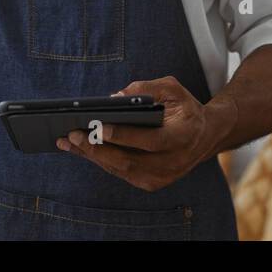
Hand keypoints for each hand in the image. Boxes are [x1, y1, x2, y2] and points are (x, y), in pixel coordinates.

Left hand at [56, 76, 233, 191]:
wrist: (204, 136)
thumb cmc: (184, 108)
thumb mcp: (172, 89)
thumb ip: (147, 88)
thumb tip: (114, 97)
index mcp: (184, 136)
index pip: (152, 141)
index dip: (125, 135)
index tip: (98, 126)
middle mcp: (175, 162)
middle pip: (130, 161)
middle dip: (98, 148)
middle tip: (73, 134)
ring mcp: (163, 177)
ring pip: (122, 170)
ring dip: (92, 156)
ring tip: (67, 141)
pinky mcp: (152, 183)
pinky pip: (121, 172)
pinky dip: (100, 160)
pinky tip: (81, 149)